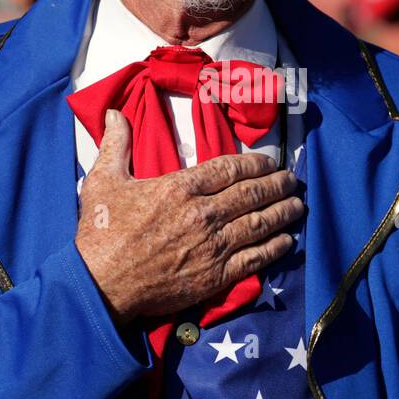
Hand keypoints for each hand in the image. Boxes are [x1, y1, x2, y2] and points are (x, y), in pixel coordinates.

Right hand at [75, 109, 303, 325]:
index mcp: (180, 187)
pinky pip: (254, 258)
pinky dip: (274, 248)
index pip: (229, 168)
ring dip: (282, 213)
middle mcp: (203, 214)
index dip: (254, 163)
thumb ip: (116, 145)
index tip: (269, 161)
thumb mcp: (102, 181)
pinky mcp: (215, 276)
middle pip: (251, 194)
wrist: (101, 285)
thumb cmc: (101, 233)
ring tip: (298, 204)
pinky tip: (287, 241)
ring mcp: (213, 246)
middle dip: (276, 185)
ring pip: (259, 224)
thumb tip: (114, 113)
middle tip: (292, 180)